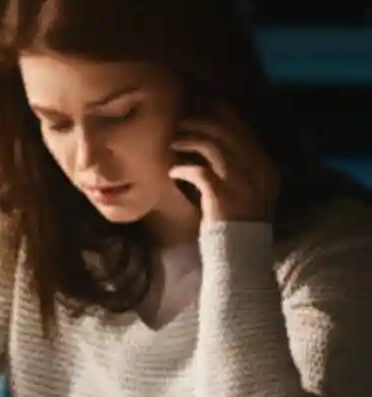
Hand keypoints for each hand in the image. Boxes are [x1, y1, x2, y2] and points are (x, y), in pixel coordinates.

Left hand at [168, 99, 280, 227]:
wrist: (242, 250)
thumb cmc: (239, 221)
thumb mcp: (249, 191)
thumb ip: (240, 168)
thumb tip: (218, 143)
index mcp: (265, 167)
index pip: (245, 131)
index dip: (224, 114)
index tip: (206, 104)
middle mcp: (256, 170)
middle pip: (228, 132)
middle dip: (202, 121)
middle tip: (182, 121)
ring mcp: (240, 182)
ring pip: (214, 145)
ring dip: (190, 139)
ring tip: (174, 142)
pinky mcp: (222, 195)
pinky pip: (199, 171)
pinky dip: (183, 168)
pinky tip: (173, 172)